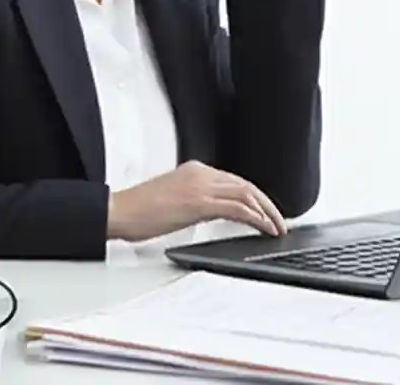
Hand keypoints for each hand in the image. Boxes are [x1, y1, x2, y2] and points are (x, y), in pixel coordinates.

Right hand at [106, 160, 287, 241]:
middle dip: (267, 204)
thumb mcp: (174, 199)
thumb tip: (214, 211)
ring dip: (266, 212)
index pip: (235, 181)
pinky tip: (263, 228)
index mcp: (195, 170)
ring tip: (277, 228)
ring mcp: (201, 186)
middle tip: (280, 221)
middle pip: (246, 185)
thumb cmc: (140, 210)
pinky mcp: (199, 203)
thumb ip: (197, 200)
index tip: (267, 211)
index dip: (256, 197)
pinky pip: (237, 208)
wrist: (120, 212)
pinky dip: (255, 218)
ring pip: (247, 194)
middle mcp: (201, 173)